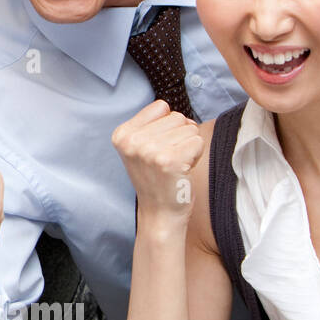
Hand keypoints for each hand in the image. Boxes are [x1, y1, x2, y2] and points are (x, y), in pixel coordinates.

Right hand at [112, 101, 202, 221]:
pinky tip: (184, 169)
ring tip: (176, 164)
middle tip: (169, 158)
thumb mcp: (140, 147)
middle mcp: (132, 141)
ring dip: (189, 146)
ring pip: (190, 128)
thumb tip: (173, 111)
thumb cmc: (156, 178)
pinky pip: (198, 141)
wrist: (159, 213)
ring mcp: (149, 151)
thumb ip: (151, 124)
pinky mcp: (169, 161)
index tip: (160, 146)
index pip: (161, 107)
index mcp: (121, 134)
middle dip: (180, 135)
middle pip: (177, 116)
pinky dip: (197, 154)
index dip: (167, 125)